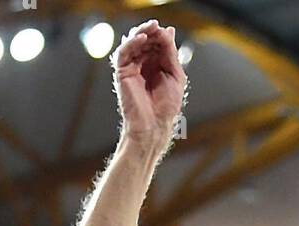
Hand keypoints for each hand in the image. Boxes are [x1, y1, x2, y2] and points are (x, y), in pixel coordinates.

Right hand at [112, 20, 185, 149]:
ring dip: (142, 32)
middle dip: (152, 32)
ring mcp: (132, 69)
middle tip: (158, 26)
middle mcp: (143, 65)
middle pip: (146, 40)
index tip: (167, 32)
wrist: (155, 126)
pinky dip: (132, 42)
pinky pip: (124, 52)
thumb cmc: (166, 107)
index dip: (161, 36)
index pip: (157, 44)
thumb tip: (167, 30)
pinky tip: (142, 38)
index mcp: (157, 66)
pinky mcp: (123, 73)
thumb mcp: (175, 75)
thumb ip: (171, 53)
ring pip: (134, 43)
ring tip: (151, 28)